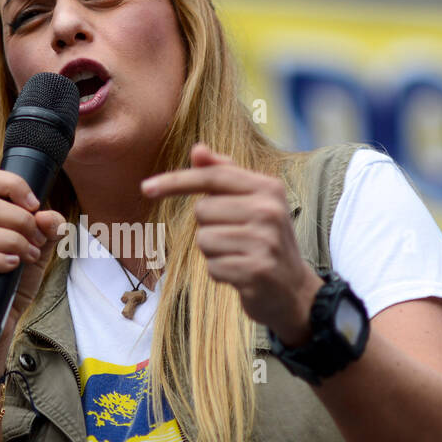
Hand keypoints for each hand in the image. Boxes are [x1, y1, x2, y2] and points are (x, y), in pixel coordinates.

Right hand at [0, 167, 64, 360]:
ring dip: (11, 241)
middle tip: (38, 240)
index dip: (13, 186)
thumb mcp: (36, 253)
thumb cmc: (11, 285)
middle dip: (20, 221)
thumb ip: (47, 232)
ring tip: (29, 256)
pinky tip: (12, 265)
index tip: (36, 204)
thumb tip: (50, 217)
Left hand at [140, 143, 320, 342]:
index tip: (146, 187)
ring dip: (214, 253)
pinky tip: (241, 275)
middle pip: (203, 211)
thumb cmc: (265, 241)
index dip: (176, 181)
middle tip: (236, 240)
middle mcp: (268, 211)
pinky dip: (220, 274)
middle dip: (209, 228)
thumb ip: (225, 174)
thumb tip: (197, 149)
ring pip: (205, 240)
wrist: (295, 291)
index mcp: (268, 188)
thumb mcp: (253, 203)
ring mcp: (264, 241)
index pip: (212, 176)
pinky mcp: (256, 270)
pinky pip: (213, 267)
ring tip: (239, 257)